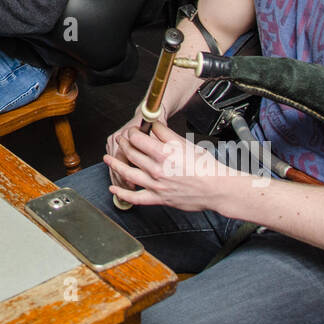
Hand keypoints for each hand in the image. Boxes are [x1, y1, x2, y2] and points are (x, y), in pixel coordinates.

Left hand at [103, 122, 241, 211]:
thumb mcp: (185, 144)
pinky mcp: (159, 198)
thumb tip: (153, 125)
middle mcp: (157, 169)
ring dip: (115, 165)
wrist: (216, 188)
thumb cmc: (205, 166)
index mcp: (164, 153)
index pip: (138, 139)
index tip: (131, 131)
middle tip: (121, 140)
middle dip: (123, 145)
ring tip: (108, 159)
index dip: (131, 133)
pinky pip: (136, 198)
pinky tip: (114, 188)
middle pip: (131, 154)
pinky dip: (122, 193)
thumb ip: (166, 134)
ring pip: (129, 173)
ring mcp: (157, 185)